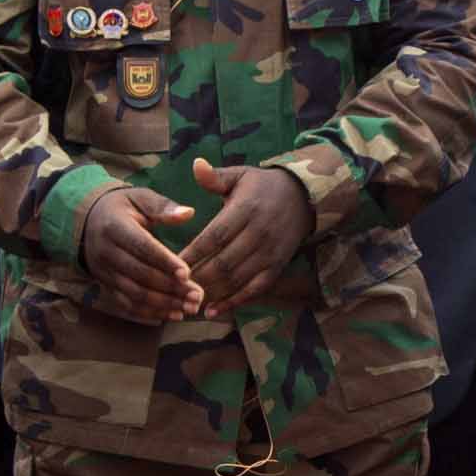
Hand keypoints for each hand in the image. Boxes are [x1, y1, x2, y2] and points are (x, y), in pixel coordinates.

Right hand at [79, 182, 205, 322]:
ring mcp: (104, 272)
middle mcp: (106, 252)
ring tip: (188, 309)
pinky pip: (126, 304)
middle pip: (140, 275)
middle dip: (170, 289)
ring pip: (134, 294)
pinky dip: (148, 313)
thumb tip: (188, 213)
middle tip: (197, 296)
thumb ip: (163, 206)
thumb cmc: (121, 207)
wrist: (86, 220)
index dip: (165, 262)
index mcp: (115, 227)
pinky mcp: (105, 285)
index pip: (142, 247)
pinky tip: (170, 316)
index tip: (187, 274)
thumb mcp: (139, 197)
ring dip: (163, 305)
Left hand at [183, 159, 315, 314]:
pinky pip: (255, 289)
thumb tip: (195, 164)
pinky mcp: (277, 266)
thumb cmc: (262, 186)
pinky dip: (234, 302)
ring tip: (188, 302)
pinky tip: (213, 311)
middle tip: (175, 289)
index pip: (215, 236)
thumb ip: (215, 177)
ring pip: (237, 279)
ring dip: (212, 293)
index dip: (193, 252)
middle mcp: (259, 233)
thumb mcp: (240, 175)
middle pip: (224, 262)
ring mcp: (270, 252)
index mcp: (246, 209)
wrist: (304, 196)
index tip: (172, 264)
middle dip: (199, 278)